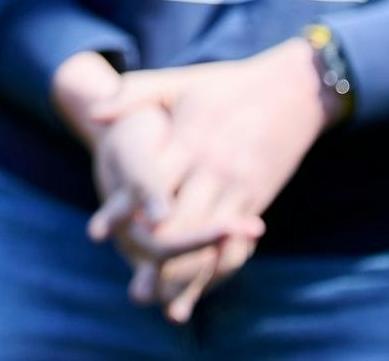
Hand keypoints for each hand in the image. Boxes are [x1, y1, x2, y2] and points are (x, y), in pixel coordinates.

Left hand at [52, 53, 261, 319]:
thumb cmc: (224, 85)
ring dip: (190, 276)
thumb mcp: (177, 83)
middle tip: (135, 286)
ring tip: (167, 306)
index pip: (152, 183)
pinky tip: (205, 289)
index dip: (127, 209)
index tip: (102, 233)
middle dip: (158, 257)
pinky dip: (220, 268)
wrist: (293, 91)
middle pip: (183, 224)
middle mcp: (215, 170)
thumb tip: (94, 115)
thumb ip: (132, 96)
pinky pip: (239, 243)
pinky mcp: (258, 201)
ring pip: (212, 244)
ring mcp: (241, 189)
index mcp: (189, 141)